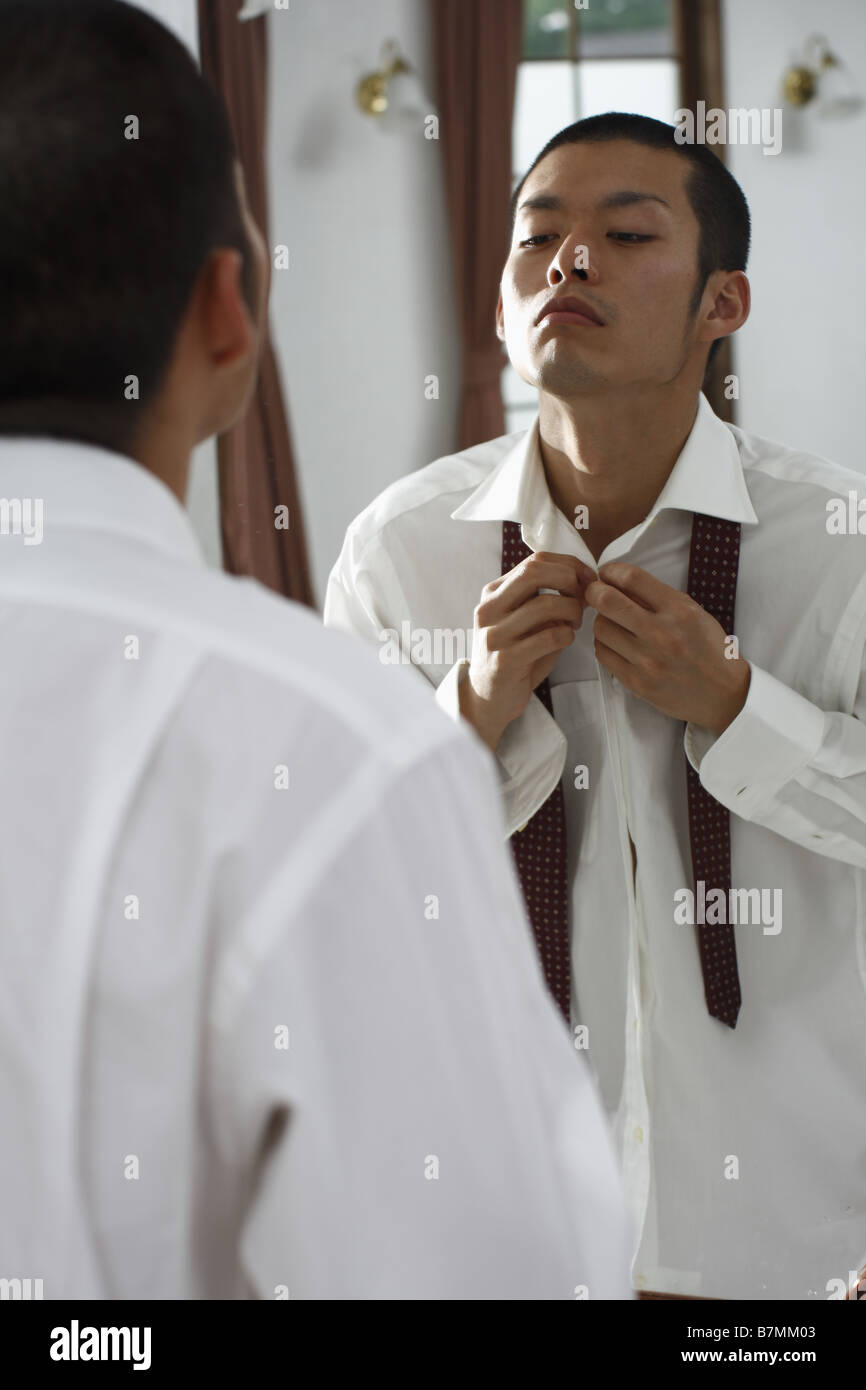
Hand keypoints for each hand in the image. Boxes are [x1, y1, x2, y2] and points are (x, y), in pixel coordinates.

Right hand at [460, 551, 594, 749]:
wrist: (489, 698)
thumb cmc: (515, 655)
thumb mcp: (524, 620)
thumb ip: (545, 598)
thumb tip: (583, 581)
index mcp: (493, 593)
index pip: (534, 561)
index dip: (567, 564)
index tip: (587, 577)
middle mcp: (489, 609)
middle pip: (534, 572)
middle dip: (569, 580)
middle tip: (583, 597)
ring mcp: (495, 634)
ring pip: (545, 604)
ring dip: (572, 611)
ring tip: (575, 623)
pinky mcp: (505, 660)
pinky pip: (548, 636)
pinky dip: (567, 635)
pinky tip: (567, 639)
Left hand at [584, 562, 750, 733]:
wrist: (723, 694)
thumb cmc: (709, 650)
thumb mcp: (694, 613)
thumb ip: (659, 598)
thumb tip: (620, 583)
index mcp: (679, 610)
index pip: (632, 578)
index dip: (611, 570)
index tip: (607, 573)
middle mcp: (661, 633)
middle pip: (607, 601)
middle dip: (595, 592)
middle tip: (596, 593)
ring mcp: (647, 660)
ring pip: (600, 628)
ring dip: (602, 621)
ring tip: (614, 623)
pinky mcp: (637, 682)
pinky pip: (603, 654)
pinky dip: (604, 644)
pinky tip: (616, 643)